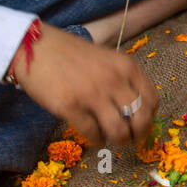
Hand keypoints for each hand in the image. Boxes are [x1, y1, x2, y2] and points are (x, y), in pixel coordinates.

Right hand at [10, 24, 157, 148]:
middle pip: (140, 118)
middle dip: (139, 134)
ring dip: (118, 140)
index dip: (150, 117)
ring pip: (119, 130)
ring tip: (112, 139)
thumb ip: (123, 80)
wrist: (35, 47)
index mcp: (126, 67)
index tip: (143, 124)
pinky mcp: (70, 106)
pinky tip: (95, 137)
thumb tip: (137, 110)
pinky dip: (97, 139)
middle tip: (131, 139)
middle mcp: (114, 80)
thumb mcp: (107, 59)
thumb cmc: (71, 54)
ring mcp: (92, 93)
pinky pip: (92, 132)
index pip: (152, 100)